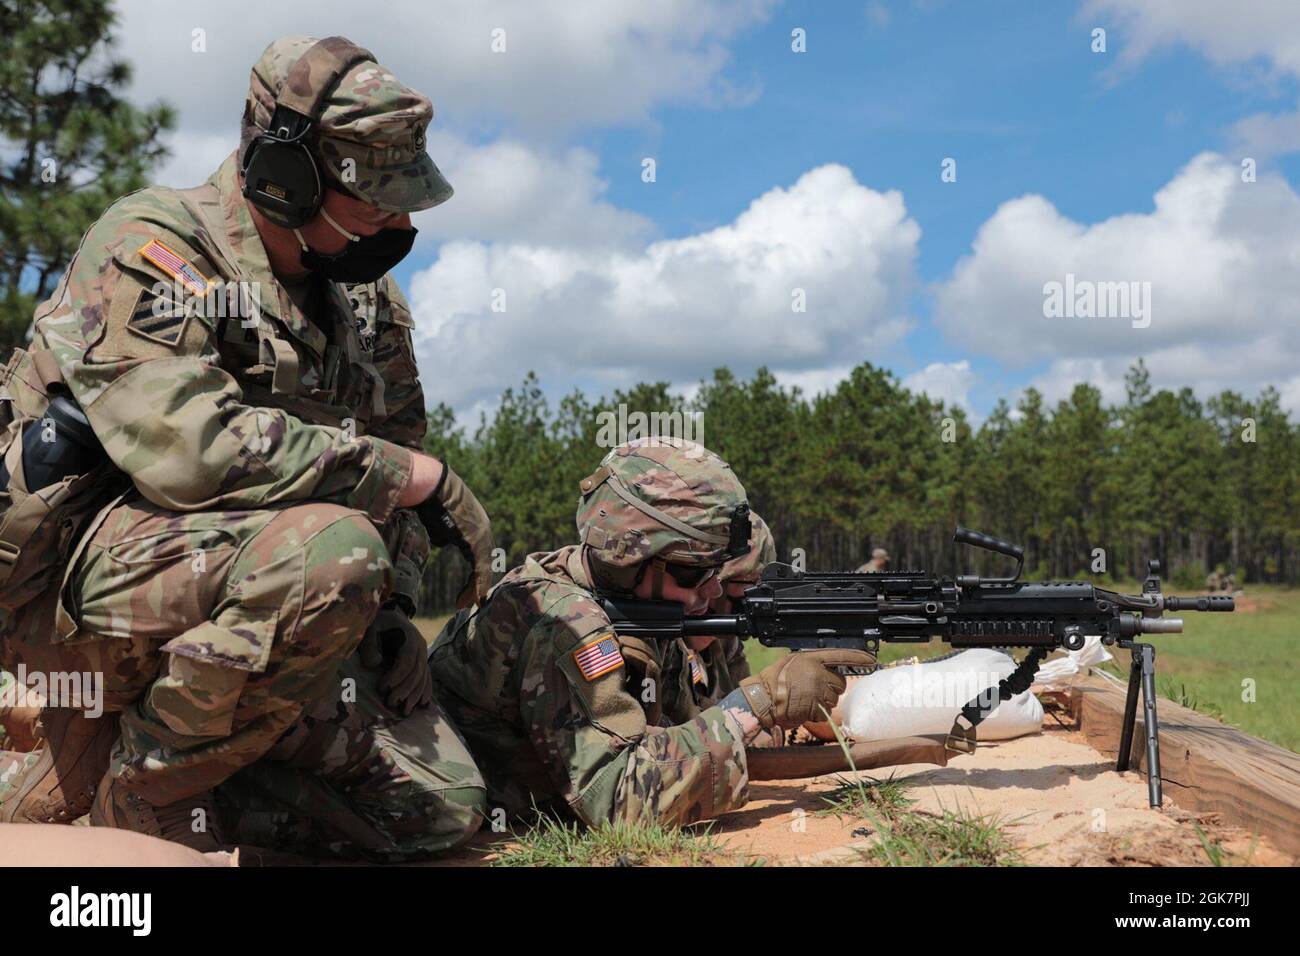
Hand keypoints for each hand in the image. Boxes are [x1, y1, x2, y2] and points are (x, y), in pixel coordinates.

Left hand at [359, 605, 433, 715]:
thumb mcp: (371, 628)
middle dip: (405, 690)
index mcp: (410, 637)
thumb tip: (374, 665)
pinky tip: (422, 704)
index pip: (407, 661)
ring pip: (423, 678)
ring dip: (415, 696)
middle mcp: (421, 647)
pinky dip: (425, 691)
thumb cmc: (378, 624)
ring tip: (405, 711)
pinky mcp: (422, 662)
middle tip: (390, 703)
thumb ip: (370, 645)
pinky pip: (427, 678)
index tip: (382, 688)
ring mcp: (424, 655)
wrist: (392, 616)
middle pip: (417, 672)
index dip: (396, 676)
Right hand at [413, 460, 494, 607]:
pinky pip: (480, 567)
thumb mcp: (438, 520)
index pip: (478, 554)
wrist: (432, 485)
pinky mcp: (477, 539)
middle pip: (483, 563)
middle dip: (476, 584)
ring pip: (483, 568)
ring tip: (465, 604)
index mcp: (474, 524)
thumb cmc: (429, 498)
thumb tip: (441, 542)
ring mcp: (482, 534)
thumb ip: (443, 533)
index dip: (474, 574)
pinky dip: (477, 585)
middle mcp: (483, 529)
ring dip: (475, 589)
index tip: (466, 590)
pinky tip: (474, 599)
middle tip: (466, 602)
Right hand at [739, 649, 875, 729]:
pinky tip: (804, 708)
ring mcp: (818, 690)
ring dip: (824, 702)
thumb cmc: (773, 682)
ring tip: (805, 699)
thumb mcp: (792, 663)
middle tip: (814, 690)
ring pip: (834, 698)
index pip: (840, 655)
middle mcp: (817, 672)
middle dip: (831, 688)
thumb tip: (828, 672)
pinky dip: (817, 713)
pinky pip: (826, 712)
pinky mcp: (816, 706)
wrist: (763, 700)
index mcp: (811, 658)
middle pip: (840, 682)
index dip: (858, 658)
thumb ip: (811, 665)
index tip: (872, 661)